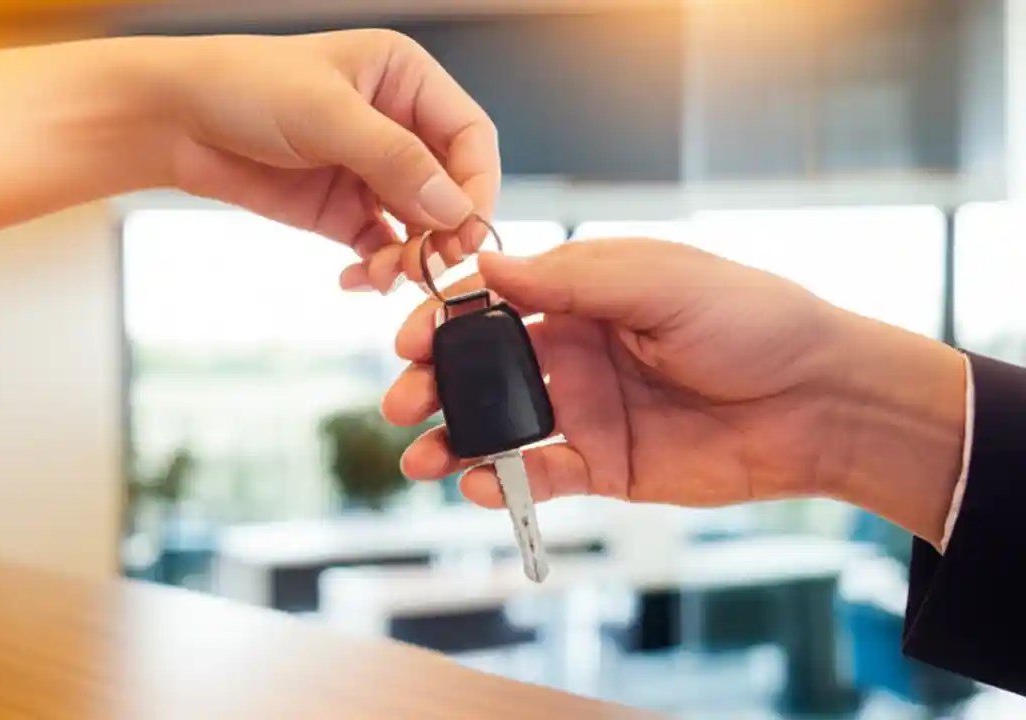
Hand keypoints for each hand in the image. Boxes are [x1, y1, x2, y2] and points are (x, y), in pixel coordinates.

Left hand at [139, 31, 499, 292]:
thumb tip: (455, 209)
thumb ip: (395, 161)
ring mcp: (370, 170)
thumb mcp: (326, 114)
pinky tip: (358, 279)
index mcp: (405, 78)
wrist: (172, 120)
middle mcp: (396, 123)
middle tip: (429, 264)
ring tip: (384, 275)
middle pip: (450, 188)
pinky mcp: (342, 209)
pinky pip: (380, 246)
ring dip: (410, 256)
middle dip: (442, 230)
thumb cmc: (242, 86)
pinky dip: (377, 268)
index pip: (470, 135)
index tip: (467, 230)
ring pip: (419, 225)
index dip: (476, 184)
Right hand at [382, 239, 967, 545]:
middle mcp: (577, 352)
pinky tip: (480, 483)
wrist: (821, 403)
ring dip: (455, 438)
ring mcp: (588, 410)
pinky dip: (505, 481)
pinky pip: (542, 474)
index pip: (496, 304)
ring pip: (502, 425)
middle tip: (401, 401)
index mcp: (586, 296)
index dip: (446, 320)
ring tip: (418, 456)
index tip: (410, 338)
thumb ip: (572, 278)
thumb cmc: (755, 322)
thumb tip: (487, 267)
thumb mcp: (661, 281)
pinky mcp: (607, 465)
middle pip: (485, 368)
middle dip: (436, 384)